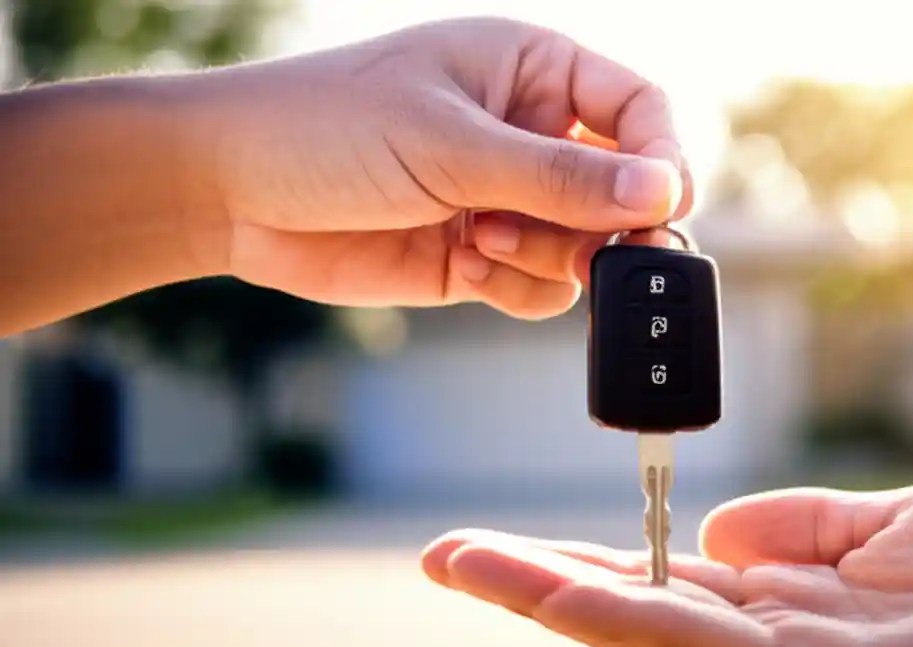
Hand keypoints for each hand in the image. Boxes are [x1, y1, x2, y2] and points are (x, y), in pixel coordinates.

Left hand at [196, 17, 690, 318]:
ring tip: (477, 238)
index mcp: (530, 71)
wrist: (230, 191)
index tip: (659, 206)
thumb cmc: (327, 128)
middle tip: (588, 251)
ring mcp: (504, 199)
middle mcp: (527, 135)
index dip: (660, 156)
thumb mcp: (450, 144)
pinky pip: (539, 287)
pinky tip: (459, 266)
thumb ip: (559, 176)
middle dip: (603, 226)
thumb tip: (660, 194)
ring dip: (544, 256)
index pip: (638, 108)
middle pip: (621, 189)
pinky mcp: (477, 256)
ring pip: (584, 248)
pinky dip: (513, 287)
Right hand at [421, 468, 912, 646]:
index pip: (671, 586)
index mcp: (804, 606)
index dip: (586, 562)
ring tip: (466, 566)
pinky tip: (565, 597)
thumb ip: (809, 530)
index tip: (511, 541)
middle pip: (640, 619)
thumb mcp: (902, 521)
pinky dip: (637, 622)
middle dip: (535, 589)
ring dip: (554, 603)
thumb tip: (719, 527)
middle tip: (443, 556)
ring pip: (656, 641)